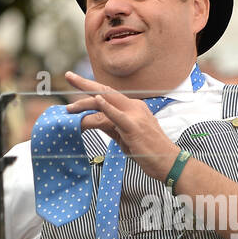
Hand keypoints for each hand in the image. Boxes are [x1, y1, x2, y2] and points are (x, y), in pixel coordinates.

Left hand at [64, 70, 179, 181]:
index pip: (108, 96)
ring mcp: (135, 115)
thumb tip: (92, 121)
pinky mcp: (134, 127)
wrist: (169, 162)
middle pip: (105, 91)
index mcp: (133, 107)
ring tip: (70, 105)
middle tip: (68, 76)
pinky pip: (117, 115)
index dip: (90, 90)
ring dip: (86, 101)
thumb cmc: (149, 151)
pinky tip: (96, 99)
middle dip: (85, 83)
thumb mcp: (125, 136)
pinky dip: (106, 106)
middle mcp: (134, 107)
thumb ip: (110, 126)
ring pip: (107, 100)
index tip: (76, 84)